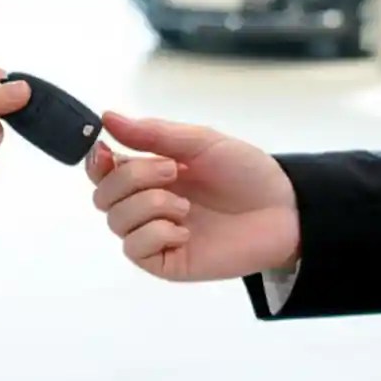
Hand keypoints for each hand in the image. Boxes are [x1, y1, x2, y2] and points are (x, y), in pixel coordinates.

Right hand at [85, 112, 299, 281]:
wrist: (284, 209)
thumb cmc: (245, 173)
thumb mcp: (199, 142)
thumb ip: (152, 133)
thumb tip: (108, 117)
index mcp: (149, 174)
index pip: (101, 171)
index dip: (96, 161)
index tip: (107, 151)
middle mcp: (146, 205)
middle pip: (102, 196)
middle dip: (133, 178)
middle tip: (173, 172)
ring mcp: (155, 234)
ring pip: (116, 221)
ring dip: (150, 205)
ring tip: (186, 205)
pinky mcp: (166, 262)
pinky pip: (135, 249)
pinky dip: (156, 233)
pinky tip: (185, 230)